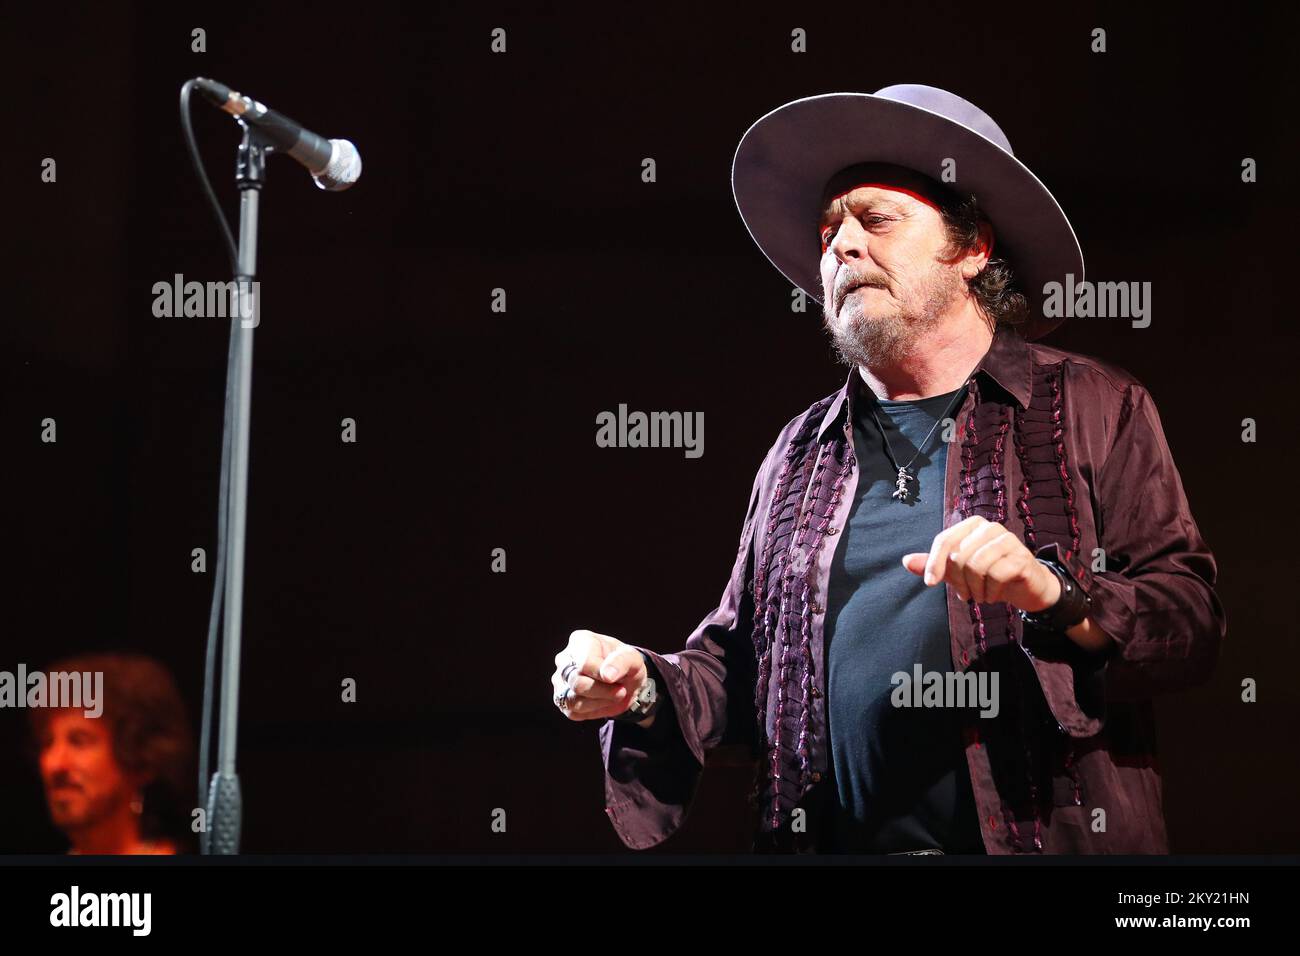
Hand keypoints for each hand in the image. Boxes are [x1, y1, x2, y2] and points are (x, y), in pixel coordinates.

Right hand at [551, 629, 647, 721]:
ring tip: (615, 694)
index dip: (602, 675)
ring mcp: (560, 680)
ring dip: (599, 701)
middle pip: (577, 682)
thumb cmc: (626, 664)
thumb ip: (621, 662)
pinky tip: (604, 700)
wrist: (625, 682)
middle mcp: (564, 659)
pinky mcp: (562, 700)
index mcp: (580, 641)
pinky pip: (573, 711)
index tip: (616, 679)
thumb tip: (607, 675)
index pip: (585, 664)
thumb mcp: (632, 658)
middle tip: (621, 690)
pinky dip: (593, 710)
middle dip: (603, 691)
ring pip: (573, 700)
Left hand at [901, 515, 1060, 611]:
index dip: (934, 562)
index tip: (930, 583)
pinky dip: (990, 592)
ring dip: (974, 589)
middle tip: (965, 595)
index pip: (944, 540)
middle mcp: (990, 528)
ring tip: (979, 595)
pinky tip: (993, 595)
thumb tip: (906, 561)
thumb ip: (933, 564)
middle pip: (959, 555)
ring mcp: (1008, 540)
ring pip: (976, 565)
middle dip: (958, 582)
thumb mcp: (957, 571)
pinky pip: (996, 575)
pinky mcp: (1021, 558)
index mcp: (972, 525)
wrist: (1025, 587)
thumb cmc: (988, 575)